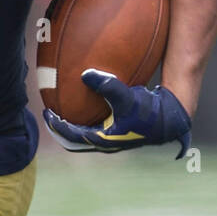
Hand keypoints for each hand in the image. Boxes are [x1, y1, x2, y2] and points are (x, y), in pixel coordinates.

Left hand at [43, 68, 191, 158]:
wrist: (170, 120)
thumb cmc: (149, 111)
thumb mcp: (127, 97)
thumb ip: (107, 85)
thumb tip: (85, 73)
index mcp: (103, 140)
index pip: (72, 135)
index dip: (57, 125)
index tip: (47, 112)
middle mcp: (105, 142)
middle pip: (73, 141)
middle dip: (60, 129)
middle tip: (50, 114)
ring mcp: (111, 139)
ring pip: (83, 136)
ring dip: (71, 126)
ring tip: (62, 111)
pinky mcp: (118, 132)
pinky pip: (94, 127)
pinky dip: (85, 119)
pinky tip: (85, 103)